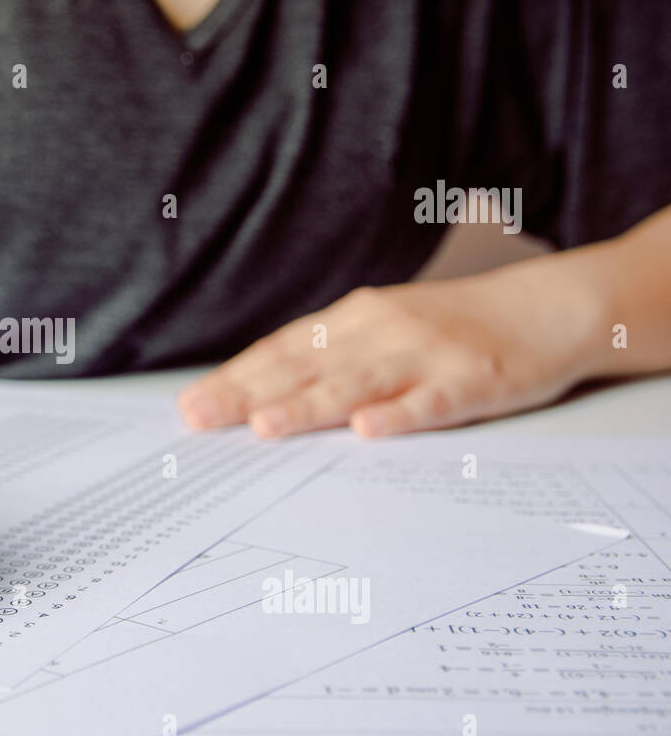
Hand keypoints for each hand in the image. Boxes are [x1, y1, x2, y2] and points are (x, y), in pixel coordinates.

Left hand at [177, 271, 604, 437]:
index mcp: (354, 320)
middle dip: (247, 395)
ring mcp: (427, 355)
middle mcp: (382, 332)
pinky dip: (400, 414)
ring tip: (264, 426)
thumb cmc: (452, 326)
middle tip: (198, 420)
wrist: (546, 306)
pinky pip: (432, 401)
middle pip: (305, 367)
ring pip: (358, 383)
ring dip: (309, 406)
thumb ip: (330, 360)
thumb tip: (261, 395)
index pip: (281, 352)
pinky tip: (369, 429)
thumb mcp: (383, 331)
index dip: (234, 379)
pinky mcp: (472, 380)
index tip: (190, 407)